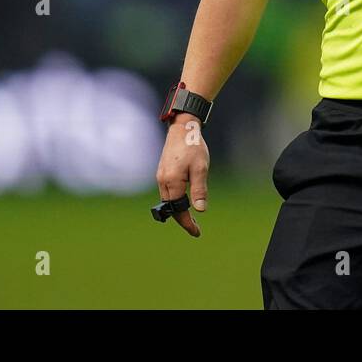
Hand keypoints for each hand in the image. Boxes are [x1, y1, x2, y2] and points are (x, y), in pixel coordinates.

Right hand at [155, 113, 209, 236]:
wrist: (182, 128)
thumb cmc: (193, 147)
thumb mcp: (201, 168)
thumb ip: (199, 190)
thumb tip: (200, 210)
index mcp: (172, 182)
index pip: (179, 210)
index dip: (187, 223)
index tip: (196, 232)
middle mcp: (163, 181)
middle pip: (171, 208)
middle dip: (182, 219)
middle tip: (195, 228)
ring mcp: (161, 177)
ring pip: (168, 200)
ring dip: (178, 210)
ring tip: (191, 217)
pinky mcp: (162, 173)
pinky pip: (167, 192)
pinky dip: (175, 200)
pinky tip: (184, 201)